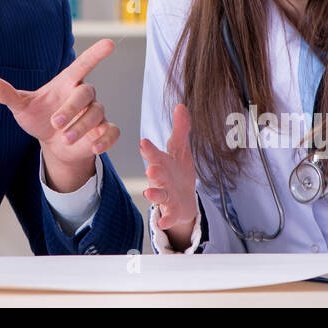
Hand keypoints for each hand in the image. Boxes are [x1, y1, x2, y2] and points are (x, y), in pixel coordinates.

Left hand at [0, 38, 118, 191]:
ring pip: (97, 114)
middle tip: (55, 124)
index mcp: (67, 83)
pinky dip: (105, 139)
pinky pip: (112, 132)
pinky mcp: (102, 131)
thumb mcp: (21, 106)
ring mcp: (95, 113)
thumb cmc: (39, 117)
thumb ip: (7, 94)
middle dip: (72, 109)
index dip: (95, 54)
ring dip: (82, 127)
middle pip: (87, 93)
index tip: (109, 43)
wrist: (52, 143)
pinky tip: (93, 146)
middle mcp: (83, 96)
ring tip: (64, 139)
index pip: (83, 64)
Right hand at [140, 103, 197, 250]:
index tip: (144, 142)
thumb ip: (180, 128)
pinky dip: (165, 220)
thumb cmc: (178, 171)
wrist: (183, 199)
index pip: (154, 154)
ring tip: (150, 193)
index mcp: (162, 162)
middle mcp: (161, 179)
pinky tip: (163, 222)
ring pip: (159, 195)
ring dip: (154, 195)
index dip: (149, 149)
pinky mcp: (172, 212)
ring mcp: (165, 196)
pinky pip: (168, 217)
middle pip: (156, 174)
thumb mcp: (180, 149)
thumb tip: (180, 105)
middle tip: (150, 168)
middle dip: (153, 171)